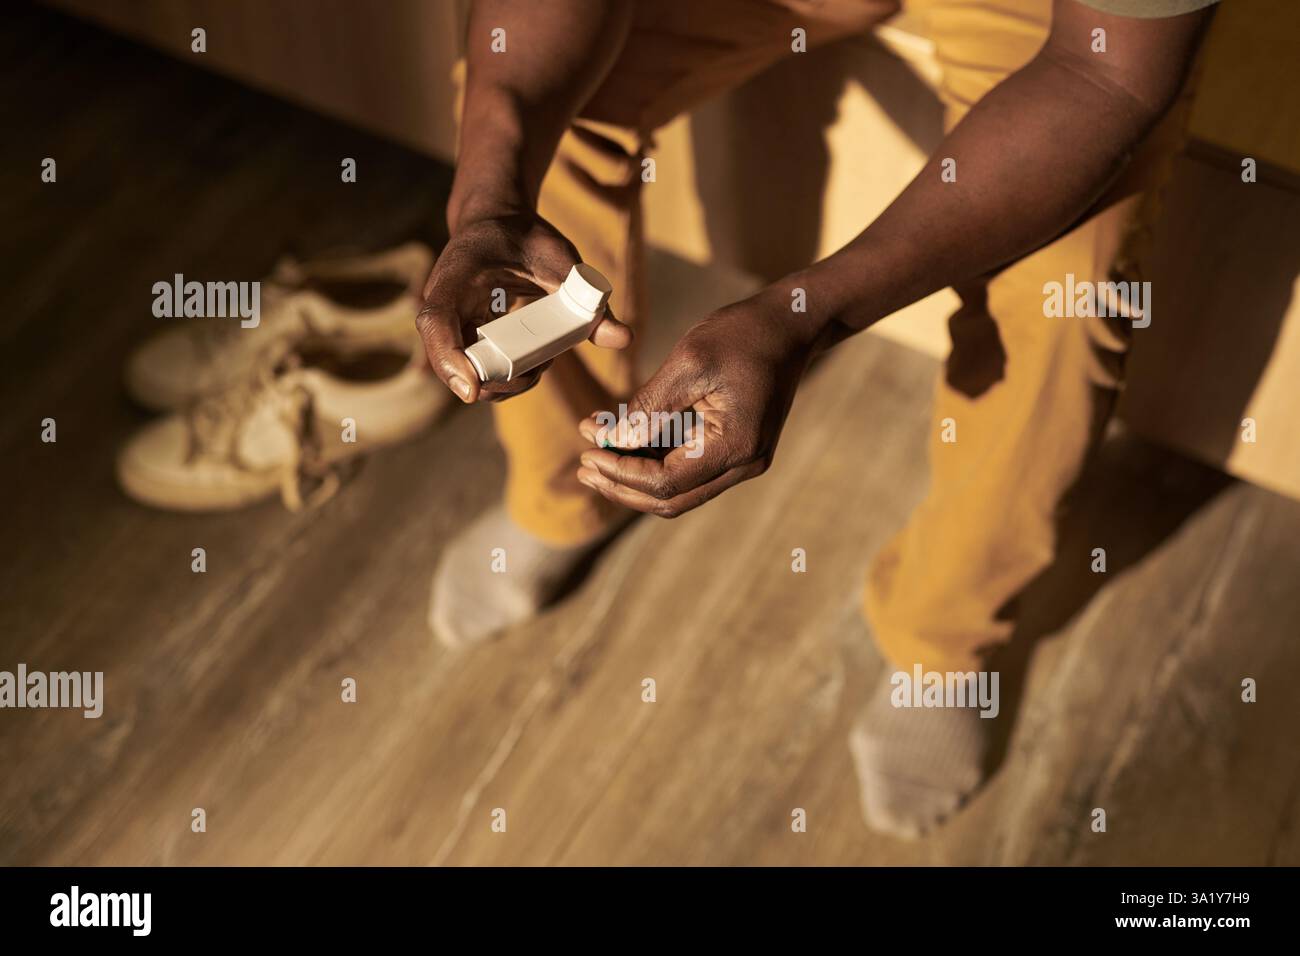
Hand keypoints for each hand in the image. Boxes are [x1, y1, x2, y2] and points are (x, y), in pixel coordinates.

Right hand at [415, 212, 630, 402]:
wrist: (502, 224)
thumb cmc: (527, 237)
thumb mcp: (561, 260)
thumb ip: (589, 299)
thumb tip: (623, 338)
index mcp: (455, 275)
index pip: (437, 322)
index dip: (449, 359)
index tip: (472, 390)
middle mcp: (443, 304)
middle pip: (452, 361)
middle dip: (495, 382)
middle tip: (539, 372)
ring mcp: (451, 326)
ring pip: (467, 374)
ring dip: (505, 384)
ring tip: (543, 363)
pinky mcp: (464, 338)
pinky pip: (479, 370)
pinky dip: (507, 377)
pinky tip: (536, 363)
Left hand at [575, 293, 813, 516]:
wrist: (790, 324)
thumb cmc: (743, 334)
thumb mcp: (689, 363)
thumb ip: (648, 408)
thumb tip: (608, 441)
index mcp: (736, 444)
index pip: (666, 482)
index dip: (621, 474)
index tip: (587, 453)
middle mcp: (745, 463)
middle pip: (672, 499)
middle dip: (624, 487)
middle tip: (583, 467)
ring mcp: (744, 460)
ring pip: (679, 490)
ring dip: (636, 479)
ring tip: (594, 459)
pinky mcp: (737, 449)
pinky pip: (690, 470)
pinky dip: (655, 462)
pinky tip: (623, 446)